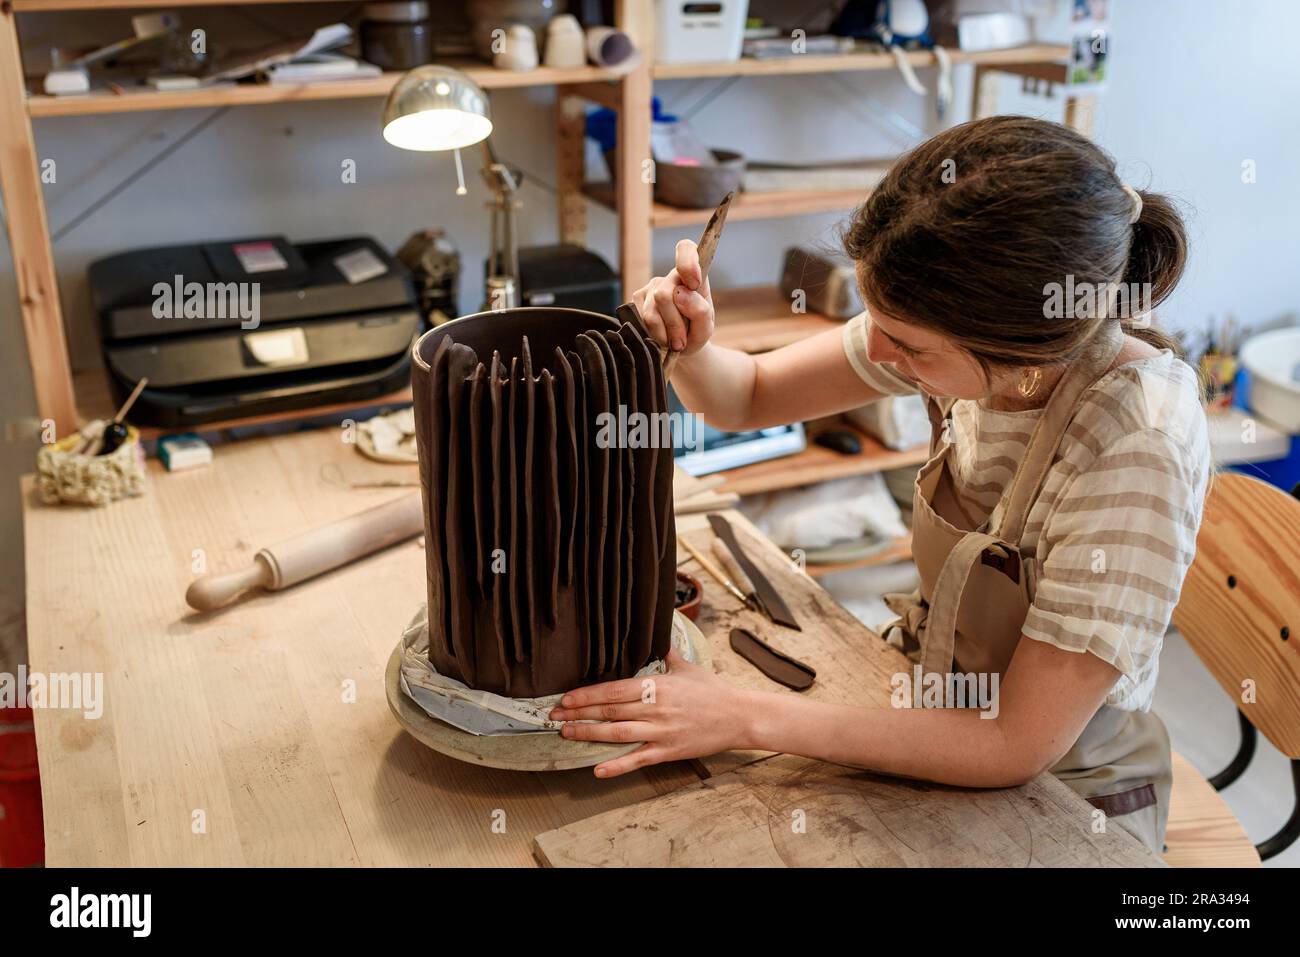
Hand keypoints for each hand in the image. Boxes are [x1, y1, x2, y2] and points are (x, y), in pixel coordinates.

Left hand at [549, 648, 754, 776]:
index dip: (587, 694)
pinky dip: (616, 766)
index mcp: (657, 686)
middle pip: (609, 711)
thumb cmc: (713, 691)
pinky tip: (597, 770)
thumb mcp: (687, 666)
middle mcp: (655, 709)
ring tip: (566, 733)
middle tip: (554, 715)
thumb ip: (666, 652)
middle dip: (578, 713)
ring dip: (588, 734)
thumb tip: (655, 632)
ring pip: (617, 733)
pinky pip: (638, 759)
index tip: (566, 697)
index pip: (613, 690)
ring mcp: (661, 732)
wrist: (740, 716)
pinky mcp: (668, 751)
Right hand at [631, 239, 714, 356]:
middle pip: (664, 295)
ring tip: (673, 340)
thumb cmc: (695, 333)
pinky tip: (661, 336)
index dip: (687, 262)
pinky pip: (640, 321)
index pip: (685, 248)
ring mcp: (650, 287)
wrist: (679, 349)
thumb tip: (681, 293)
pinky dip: (653, 335)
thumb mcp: (706, 328)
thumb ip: (701, 311)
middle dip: (674, 324)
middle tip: (682, 340)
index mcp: (692, 276)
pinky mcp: (636, 301)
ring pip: (651, 313)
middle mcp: (670, 277)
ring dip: (664, 334)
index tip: (694, 285)